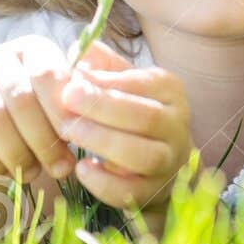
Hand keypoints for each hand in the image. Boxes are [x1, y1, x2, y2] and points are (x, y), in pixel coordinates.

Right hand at [0, 36, 75, 185]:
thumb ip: (83, 102)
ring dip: (19, 154)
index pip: (46, 73)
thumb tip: (93, 106)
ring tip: (35, 173)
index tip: (75, 138)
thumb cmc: (49, 121)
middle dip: (44, 140)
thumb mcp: (69, 107)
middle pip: (20, 98)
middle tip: (62, 167)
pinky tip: (8, 172)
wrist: (7, 145)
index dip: (61, 110)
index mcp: (33, 49)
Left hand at [59, 41, 191, 211]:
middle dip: (103, 109)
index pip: (141, 83)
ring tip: (71, 132)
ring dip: (104, 143)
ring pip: (144, 155)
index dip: (106, 83)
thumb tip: (79, 51)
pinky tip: (82, 169)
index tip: (72, 82)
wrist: (154, 159)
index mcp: (169, 90)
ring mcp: (170, 162)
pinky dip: (106, 183)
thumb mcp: (119, 79)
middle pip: (146, 118)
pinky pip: (134, 192)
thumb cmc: (127, 108)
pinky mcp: (155, 192)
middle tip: (66, 102)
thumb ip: (99, 62)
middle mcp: (177, 125)